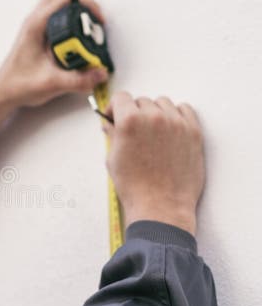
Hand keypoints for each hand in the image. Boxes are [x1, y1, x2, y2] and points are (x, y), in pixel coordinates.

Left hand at [0, 0, 108, 153]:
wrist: (3, 92)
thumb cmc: (18, 84)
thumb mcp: (51, 83)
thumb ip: (78, 80)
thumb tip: (100, 73)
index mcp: (36, 24)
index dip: (87, 4)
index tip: (98, 21)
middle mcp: (35, 20)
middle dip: (83, 0)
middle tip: (95, 18)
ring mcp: (36, 25)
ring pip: (59, 1)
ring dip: (77, 7)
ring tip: (89, 27)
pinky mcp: (39, 33)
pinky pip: (57, 15)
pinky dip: (71, 18)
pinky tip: (78, 38)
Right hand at [102, 93, 204, 235]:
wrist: (161, 207)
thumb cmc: (134, 187)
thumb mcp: (113, 159)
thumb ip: (113, 135)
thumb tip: (111, 123)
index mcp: (130, 121)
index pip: (121, 98)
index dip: (116, 107)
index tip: (116, 117)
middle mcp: (154, 117)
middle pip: (142, 101)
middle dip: (135, 113)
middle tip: (135, 131)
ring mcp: (177, 123)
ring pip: (163, 103)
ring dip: (156, 113)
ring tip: (154, 132)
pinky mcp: (194, 132)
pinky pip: (185, 110)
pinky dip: (177, 115)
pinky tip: (171, 129)